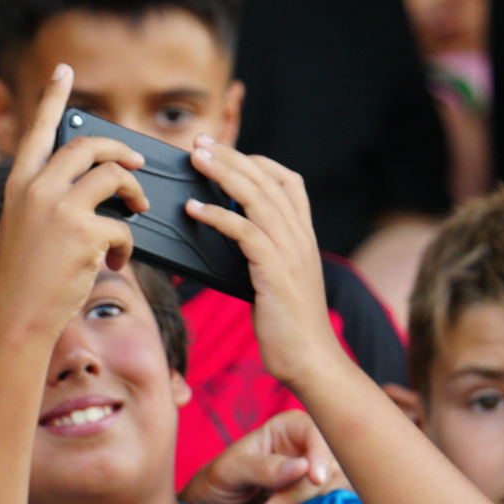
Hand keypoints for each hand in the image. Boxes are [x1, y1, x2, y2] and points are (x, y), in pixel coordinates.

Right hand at [0, 64, 148, 338]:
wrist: (16, 318)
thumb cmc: (26, 279)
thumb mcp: (29, 228)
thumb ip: (53, 199)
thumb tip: (105, 184)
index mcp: (19, 184)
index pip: (38, 129)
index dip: (53, 97)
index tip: (64, 70)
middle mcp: (35, 188)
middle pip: (89, 145)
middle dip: (121, 151)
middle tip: (135, 165)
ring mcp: (59, 207)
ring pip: (114, 175)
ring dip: (133, 193)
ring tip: (136, 212)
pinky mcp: (84, 231)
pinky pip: (123, 225)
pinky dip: (125, 245)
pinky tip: (113, 262)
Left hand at [180, 410, 347, 503]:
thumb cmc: (218, 481)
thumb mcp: (231, 470)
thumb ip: (264, 468)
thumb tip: (304, 468)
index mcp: (292, 427)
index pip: (320, 434)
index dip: (322, 455)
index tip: (315, 479)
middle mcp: (313, 449)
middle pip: (334, 466)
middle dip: (306, 493)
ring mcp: (322, 477)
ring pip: (338, 491)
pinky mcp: (322, 503)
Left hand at [183, 137, 341, 389]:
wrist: (310, 360)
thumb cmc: (285, 326)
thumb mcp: (274, 282)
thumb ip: (259, 256)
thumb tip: (226, 238)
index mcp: (303, 237)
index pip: (288, 182)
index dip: (258, 162)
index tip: (227, 151)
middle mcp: (300, 238)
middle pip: (267, 181)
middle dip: (232, 157)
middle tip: (200, 143)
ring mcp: (290, 253)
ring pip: (256, 199)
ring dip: (223, 175)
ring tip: (195, 160)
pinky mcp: (275, 272)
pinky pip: (245, 233)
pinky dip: (218, 216)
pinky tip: (194, 209)